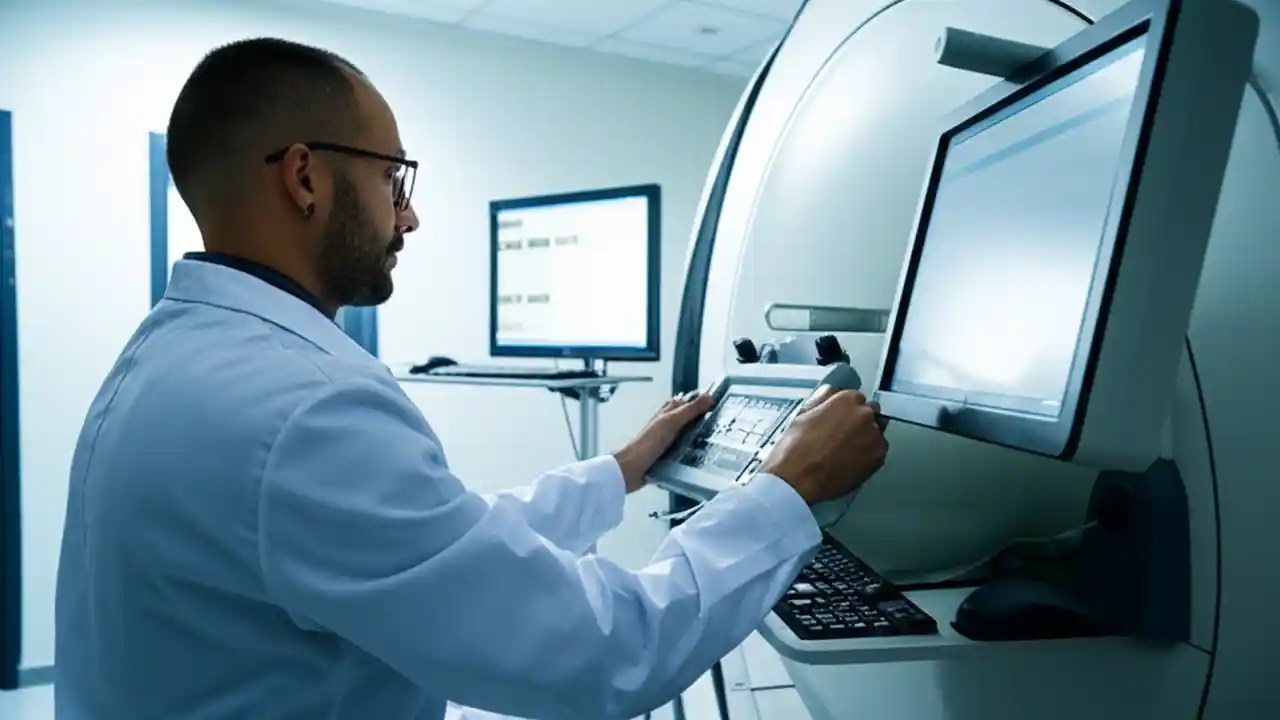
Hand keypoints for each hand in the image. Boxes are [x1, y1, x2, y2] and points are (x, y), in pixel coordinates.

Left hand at [613, 392, 715, 492]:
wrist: (631, 469)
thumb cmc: (647, 444)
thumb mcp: (671, 422)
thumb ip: (690, 410)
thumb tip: (709, 397)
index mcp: (667, 412)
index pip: (688, 401)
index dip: (702, 401)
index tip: (720, 404)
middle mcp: (667, 425)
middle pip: (689, 419)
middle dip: (703, 420)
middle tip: (723, 424)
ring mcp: (667, 441)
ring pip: (688, 435)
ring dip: (700, 438)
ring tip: (718, 441)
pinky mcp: (668, 457)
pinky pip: (685, 451)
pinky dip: (693, 453)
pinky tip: (703, 457)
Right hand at [758, 387, 888, 504]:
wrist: (798, 478)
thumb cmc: (796, 447)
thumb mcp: (804, 413)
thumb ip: (824, 398)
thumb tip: (833, 392)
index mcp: (847, 399)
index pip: (856, 398)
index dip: (847, 411)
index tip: (841, 420)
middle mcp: (865, 414)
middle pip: (870, 412)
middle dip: (860, 421)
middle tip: (844, 436)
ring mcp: (874, 435)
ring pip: (876, 432)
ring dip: (866, 437)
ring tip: (846, 450)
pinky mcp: (878, 456)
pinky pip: (878, 450)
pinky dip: (869, 454)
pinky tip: (851, 460)